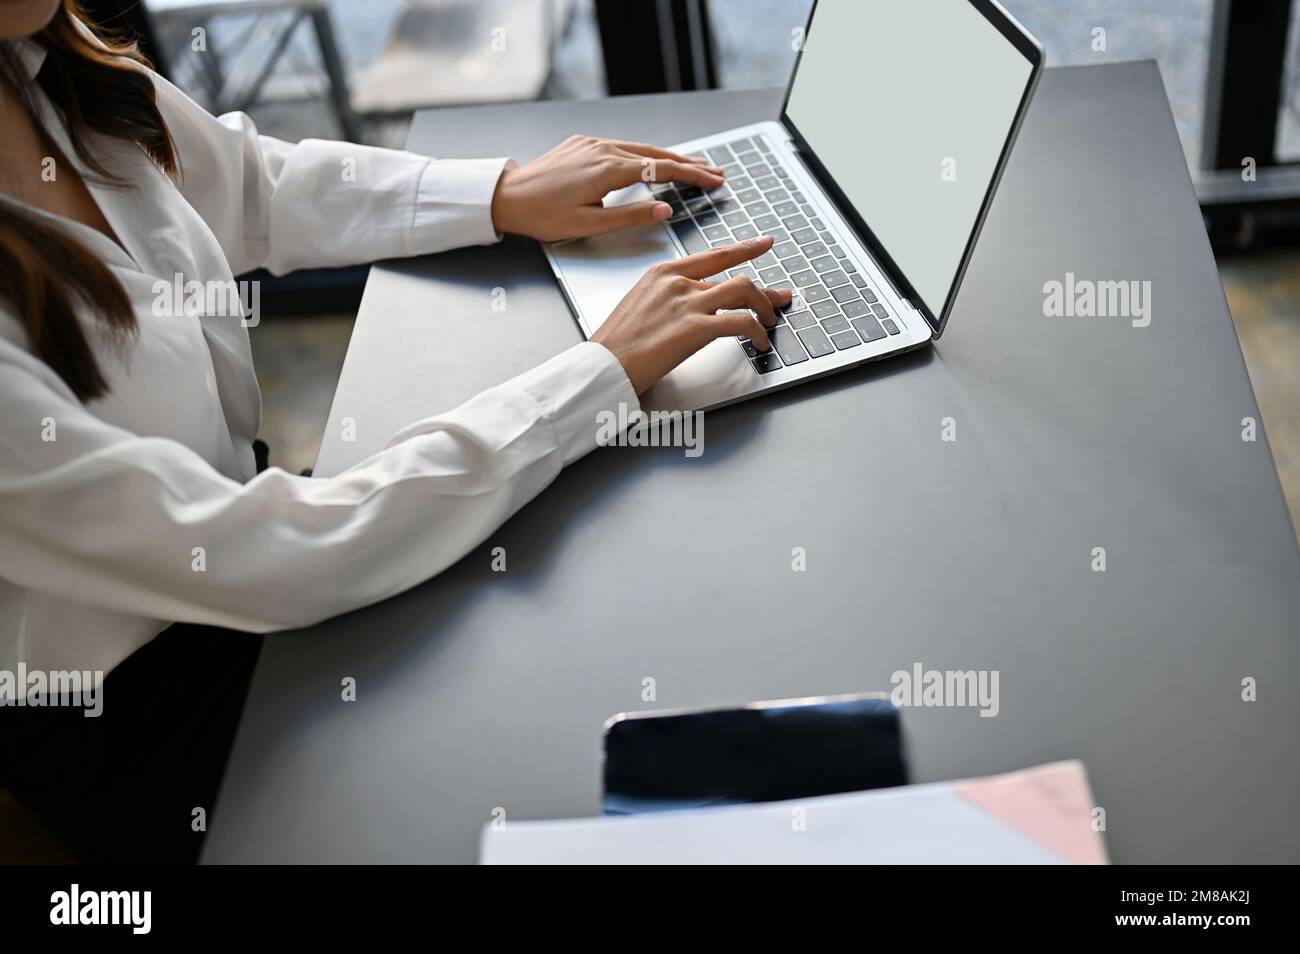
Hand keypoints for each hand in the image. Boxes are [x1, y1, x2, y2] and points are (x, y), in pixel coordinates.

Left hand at [490, 135, 725, 241]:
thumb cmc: (543, 216)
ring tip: (691, 166)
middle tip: (715, 171)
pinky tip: (651, 160)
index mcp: (608, 170)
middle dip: (688, 163)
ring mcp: (592, 143)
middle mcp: (603, 149)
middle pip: (656, 155)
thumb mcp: (590, 225)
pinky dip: (643, 154)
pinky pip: (621, 146)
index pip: (661, 171)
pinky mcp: (582, 143)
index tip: (714, 180)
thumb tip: (665, 211)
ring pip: (639, 148)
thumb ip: (631, 216)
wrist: (508, 197)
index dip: (691, 175)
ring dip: (667, 158)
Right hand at [591, 236, 791, 393]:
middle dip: (764, 291)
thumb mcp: (640, 306)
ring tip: (769, 323)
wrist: (604, 365)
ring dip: (764, 308)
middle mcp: (678, 282)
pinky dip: (757, 333)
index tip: (763, 244)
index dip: (744, 249)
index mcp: (663, 273)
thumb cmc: (616, 344)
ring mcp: (688, 303)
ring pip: (744, 292)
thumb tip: (693, 307)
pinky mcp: (696, 328)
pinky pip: (742, 323)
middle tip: (780, 298)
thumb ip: (669, 299)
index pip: (714, 255)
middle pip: (735, 277)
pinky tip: (760, 344)